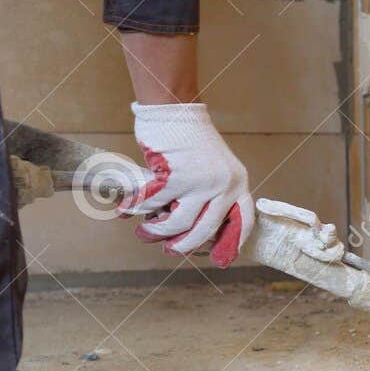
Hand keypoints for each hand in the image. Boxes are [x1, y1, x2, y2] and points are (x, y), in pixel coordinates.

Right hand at [122, 103, 254, 267]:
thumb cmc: (190, 138)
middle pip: (204, 230)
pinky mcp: (175, 177)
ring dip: (157, 232)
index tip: (220, 261)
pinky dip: (137, 209)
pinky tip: (126, 210)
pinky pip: (153, 203)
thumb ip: (212, 194)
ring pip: (177, 223)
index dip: (231, 243)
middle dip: (184, 245)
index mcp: (237, 183)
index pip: (242, 221)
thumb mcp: (216, 167)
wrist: (174, 108)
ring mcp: (200, 183)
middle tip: (170, 250)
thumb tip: (192, 229)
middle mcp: (223, 185)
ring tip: (144, 233)